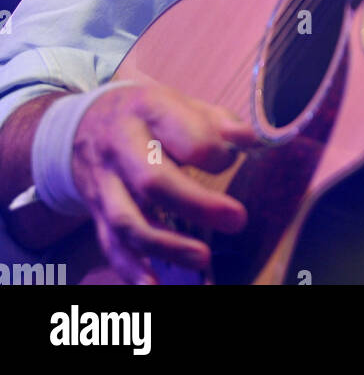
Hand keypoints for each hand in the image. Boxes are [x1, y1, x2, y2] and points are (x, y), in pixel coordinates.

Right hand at [70, 81, 259, 284]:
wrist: (85, 123)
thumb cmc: (149, 116)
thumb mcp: (181, 103)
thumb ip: (218, 122)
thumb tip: (252, 140)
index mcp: (149, 109)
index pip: (187, 137)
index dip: (216, 155)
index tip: (229, 162)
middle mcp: (121, 146)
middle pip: (153, 181)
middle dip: (197, 205)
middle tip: (237, 219)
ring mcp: (104, 182)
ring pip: (128, 219)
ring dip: (165, 244)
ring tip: (202, 258)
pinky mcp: (96, 212)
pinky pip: (110, 244)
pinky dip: (130, 269)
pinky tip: (153, 287)